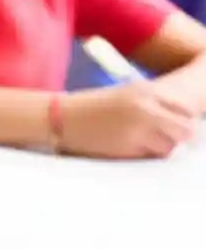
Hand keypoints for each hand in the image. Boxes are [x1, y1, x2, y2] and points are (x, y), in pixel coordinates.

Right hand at [59, 82, 196, 158]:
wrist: (61, 117)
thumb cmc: (92, 108)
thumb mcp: (127, 95)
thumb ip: (155, 105)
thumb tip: (183, 124)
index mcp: (148, 91)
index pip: (187, 110)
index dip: (184, 122)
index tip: (174, 127)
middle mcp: (147, 108)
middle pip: (186, 131)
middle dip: (178, 138)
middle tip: (164, 140)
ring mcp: (138, 128)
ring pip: (169, 148)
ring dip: (160, 149)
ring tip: (140, 144)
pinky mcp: (127, 147)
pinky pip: (149, 157)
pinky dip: (143, 155)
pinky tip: (126, 148)